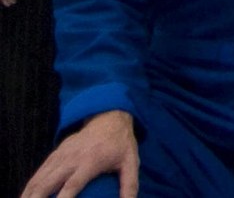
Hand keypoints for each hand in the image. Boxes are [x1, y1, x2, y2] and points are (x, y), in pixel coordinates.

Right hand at [22, 110, 138, 197]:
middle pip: (49, 182)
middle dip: (38, 197)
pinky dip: (30, 184)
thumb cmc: (121, 144)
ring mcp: (61, 155)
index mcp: (90, 161)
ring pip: (40, 177)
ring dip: (30, 192)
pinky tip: (26, 194)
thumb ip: (129, 184)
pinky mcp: (56, 153)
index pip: (73, 184)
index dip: (64, 197)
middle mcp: (72, 158)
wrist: (109, 119)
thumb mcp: (131, 162)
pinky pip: (39, 171)